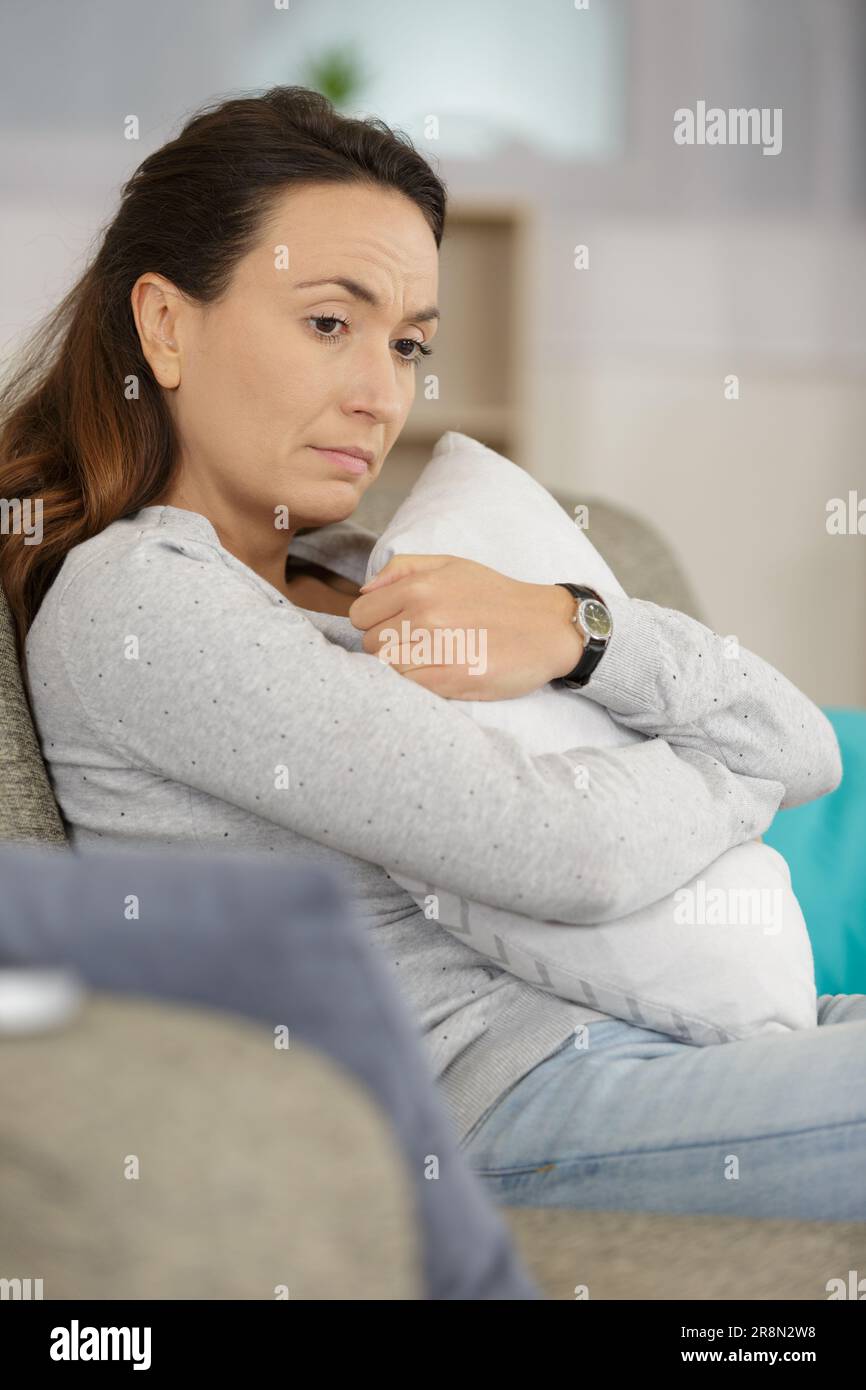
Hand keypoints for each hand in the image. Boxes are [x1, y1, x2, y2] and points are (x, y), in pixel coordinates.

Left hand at [347, 553, 583, 699]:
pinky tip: (439, 675)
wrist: (547, 627)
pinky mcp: (454, 678)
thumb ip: (403, 569)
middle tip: (417, 646)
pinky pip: (410, 687)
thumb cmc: (496, 597)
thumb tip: (364, 590)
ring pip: (387, 668)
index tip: (395, 628)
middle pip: (371, 644)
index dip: (374, 623)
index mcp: (419, 586)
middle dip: (387, 647)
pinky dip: (418, 684)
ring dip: (402, 669)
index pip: (360, 614)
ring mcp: (439, 648)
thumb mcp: (451, 565)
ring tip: (428, 661)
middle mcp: (425, 615)